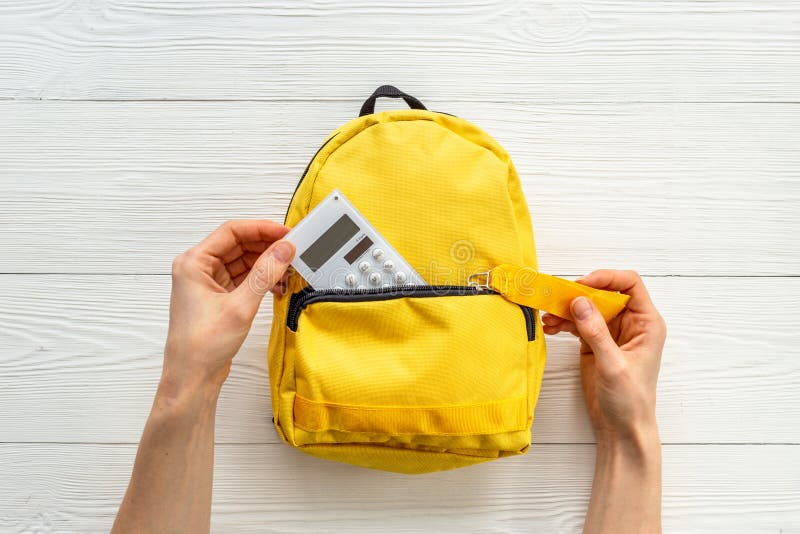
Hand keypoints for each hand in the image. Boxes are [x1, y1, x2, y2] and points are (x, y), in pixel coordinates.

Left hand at [163, 220, 294, 391]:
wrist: (192, 377)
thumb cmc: (201, 346)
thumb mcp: (240, 306)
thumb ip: (265, 274)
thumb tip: (283, 250)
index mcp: (193, 263)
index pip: (232, 232)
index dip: (261, 229)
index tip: (285, 233)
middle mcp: (199, 269)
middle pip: (239, 245)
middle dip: (267, 247)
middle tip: (293, 251)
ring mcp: (208, 283)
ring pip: (244, 261)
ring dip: (267, 265)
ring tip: (289, 271)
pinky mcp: (219, 297)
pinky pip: (244, 278)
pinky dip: (262, 279)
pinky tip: (277, 286)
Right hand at [542, 270, 665, 447]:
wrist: (622, 429)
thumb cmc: (630, 401)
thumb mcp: (614, 365)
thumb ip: (597, 332)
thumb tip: (579, 302)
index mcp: (646, 323)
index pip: (629, 284)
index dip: (606, 279)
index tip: (581, 284)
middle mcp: (630, 323)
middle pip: (604, 293)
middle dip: (579, 294)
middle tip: (556, 298)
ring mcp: (611, 332)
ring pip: (587, 307)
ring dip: (567, 309)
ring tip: (548, 316)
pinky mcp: (595, 342)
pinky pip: (577, 323)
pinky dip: (563, 322)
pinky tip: (550, 327)